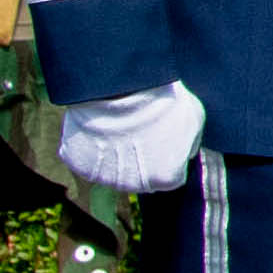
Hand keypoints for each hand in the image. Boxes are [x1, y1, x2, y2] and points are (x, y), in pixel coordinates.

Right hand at [57, 82, 205, 193]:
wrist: (121, 85)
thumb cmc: (162, 100)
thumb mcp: (194, 119)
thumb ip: (190, 146)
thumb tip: (184, 155)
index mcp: (166, 179)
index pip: (170, 176)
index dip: (169, 155)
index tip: (164, 135)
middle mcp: (134, 187)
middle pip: (141, 177)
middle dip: (143, 158)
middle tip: (142, 129)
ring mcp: (103, 178)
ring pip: (114, 170)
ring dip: (118, 154)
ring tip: (122, 124)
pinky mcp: (78, 165)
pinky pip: (88, 159)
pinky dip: (93, 146)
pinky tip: (100, 127)